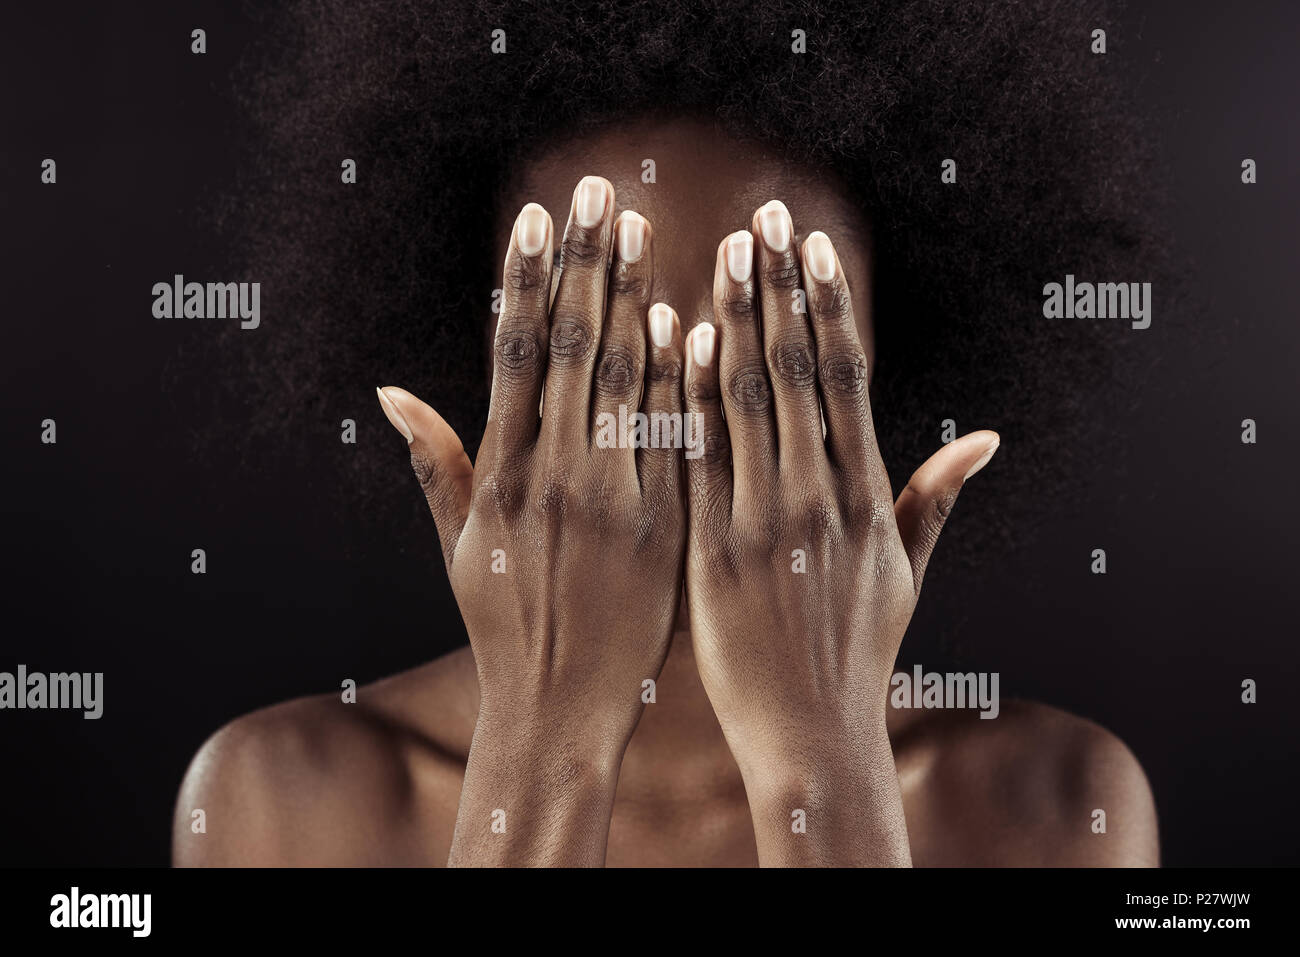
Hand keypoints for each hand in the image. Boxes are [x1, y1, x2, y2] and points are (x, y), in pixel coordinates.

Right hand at [377, 176, 686, 864]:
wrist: (557, 711)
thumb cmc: (504, 624)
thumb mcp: (457, 545)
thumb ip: (436, 462)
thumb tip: (389, 391)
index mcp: (500, 477)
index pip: (515, 358)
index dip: (528, 281)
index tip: (540, 218)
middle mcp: (553, 480)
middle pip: (572, 352)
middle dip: (586, 266)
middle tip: (601, 192)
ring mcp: (612, 505)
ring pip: (625, 385)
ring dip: (635, 301)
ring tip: (645, 231)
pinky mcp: (664, 532)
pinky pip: (676, 444)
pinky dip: (682, 382)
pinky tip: (691, 323)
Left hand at [681, 200, 999, 864]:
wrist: (812, 735)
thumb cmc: (859, 652)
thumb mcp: (905, 572)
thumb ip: (934, 498)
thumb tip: (984, 439)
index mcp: (867, 498)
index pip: (846, 380)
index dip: (829, 305)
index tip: (812, 244)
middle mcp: (818, 500)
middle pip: (796, 374)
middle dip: (778, 289)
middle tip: (760, 217)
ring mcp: (763, 524)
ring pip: (745, 403)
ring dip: (733, 322)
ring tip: (721, 255)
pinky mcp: (712, 553)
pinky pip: (696, 460)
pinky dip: (686, 396)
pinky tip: (674, 340)